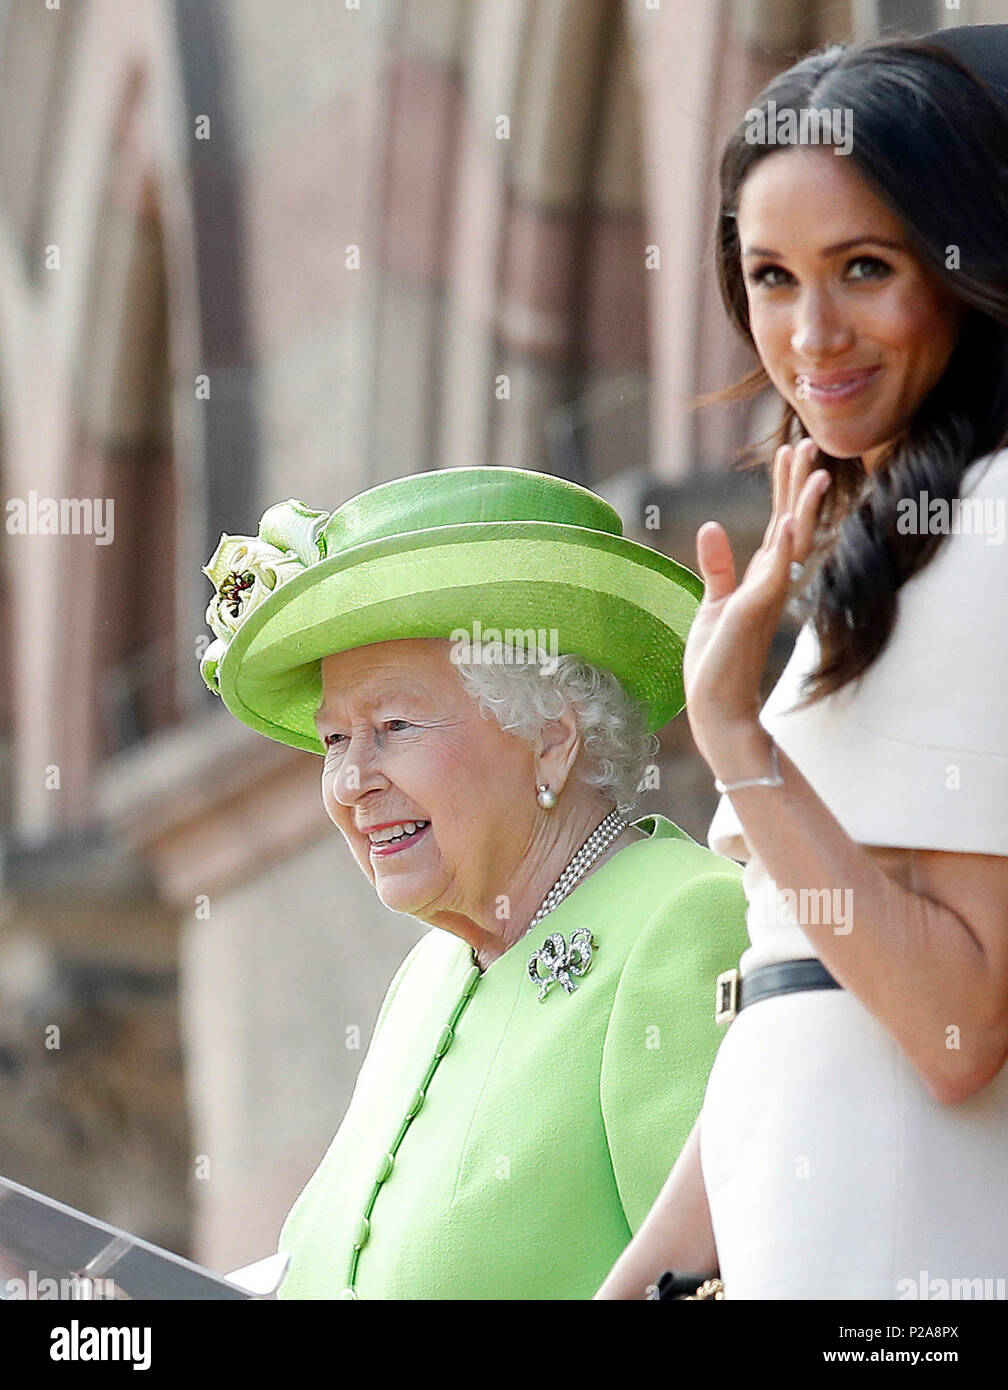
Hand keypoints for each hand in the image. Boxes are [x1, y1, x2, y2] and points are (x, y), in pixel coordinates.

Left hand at [683, 438, 830, 769]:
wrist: (715, 706)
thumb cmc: (716, 661)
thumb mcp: (712, 604)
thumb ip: (717, 566)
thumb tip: (713, 526)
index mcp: (762, 580)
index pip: (780, 523)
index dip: (785, 488)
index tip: (790, 452)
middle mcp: (771, 585)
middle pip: (791, 523)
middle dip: (798, 484)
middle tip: (808, 443)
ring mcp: (765, 598)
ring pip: (790, 543)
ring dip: (801, 507)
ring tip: (814, 471)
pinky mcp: (752, 613)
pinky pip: (772, 576)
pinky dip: (781, 549)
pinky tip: (787, 522)